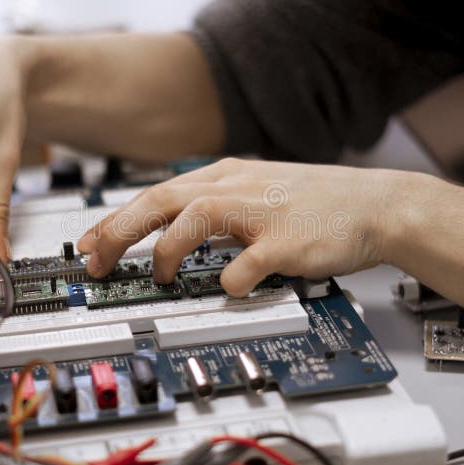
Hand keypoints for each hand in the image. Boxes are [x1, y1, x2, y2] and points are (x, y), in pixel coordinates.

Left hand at [77, 158, 404, 295]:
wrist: (374, 204)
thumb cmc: (315, 202)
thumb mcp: (255, 190)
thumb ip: (214, 207)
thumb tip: (169, 230)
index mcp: (225, 176)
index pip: (155, 193)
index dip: (115, 219)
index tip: (89, 243)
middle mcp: (236, 188)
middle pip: (160, 201)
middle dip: (118, 232)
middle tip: (95, 262)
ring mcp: (261, 213)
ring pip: (192, 221)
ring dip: (167, 253)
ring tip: (160, 277)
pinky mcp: (286, 242)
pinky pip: (244, 265)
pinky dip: (227, 280)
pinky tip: (229, 288)